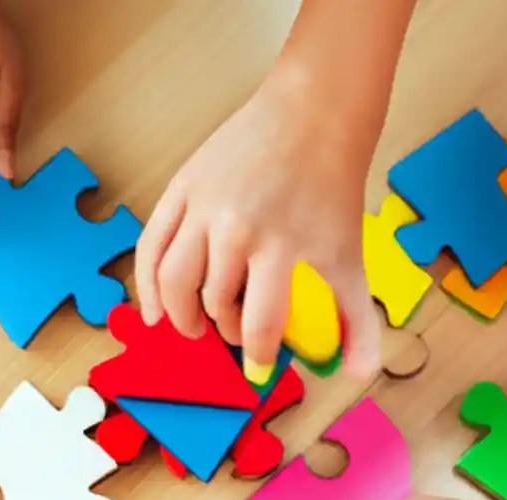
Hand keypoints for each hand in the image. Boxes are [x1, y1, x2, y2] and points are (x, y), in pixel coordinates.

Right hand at [134, 69, 381, 381]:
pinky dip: (146, 285)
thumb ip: (358, 322)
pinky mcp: (182, 188)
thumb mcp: (350, 257)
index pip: (260, 323)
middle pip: (217, 304)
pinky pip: (151, 246)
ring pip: (176, 281)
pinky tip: (154, 313)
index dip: (258, 356)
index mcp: (281, 246)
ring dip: (183, 316)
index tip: (258, 370)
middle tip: (237, 336)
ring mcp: (204, 206)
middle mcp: (236, 228)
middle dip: (227, 331)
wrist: (313, 116)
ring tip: (196, 329)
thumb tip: (360, 376)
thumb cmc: (333, 189)